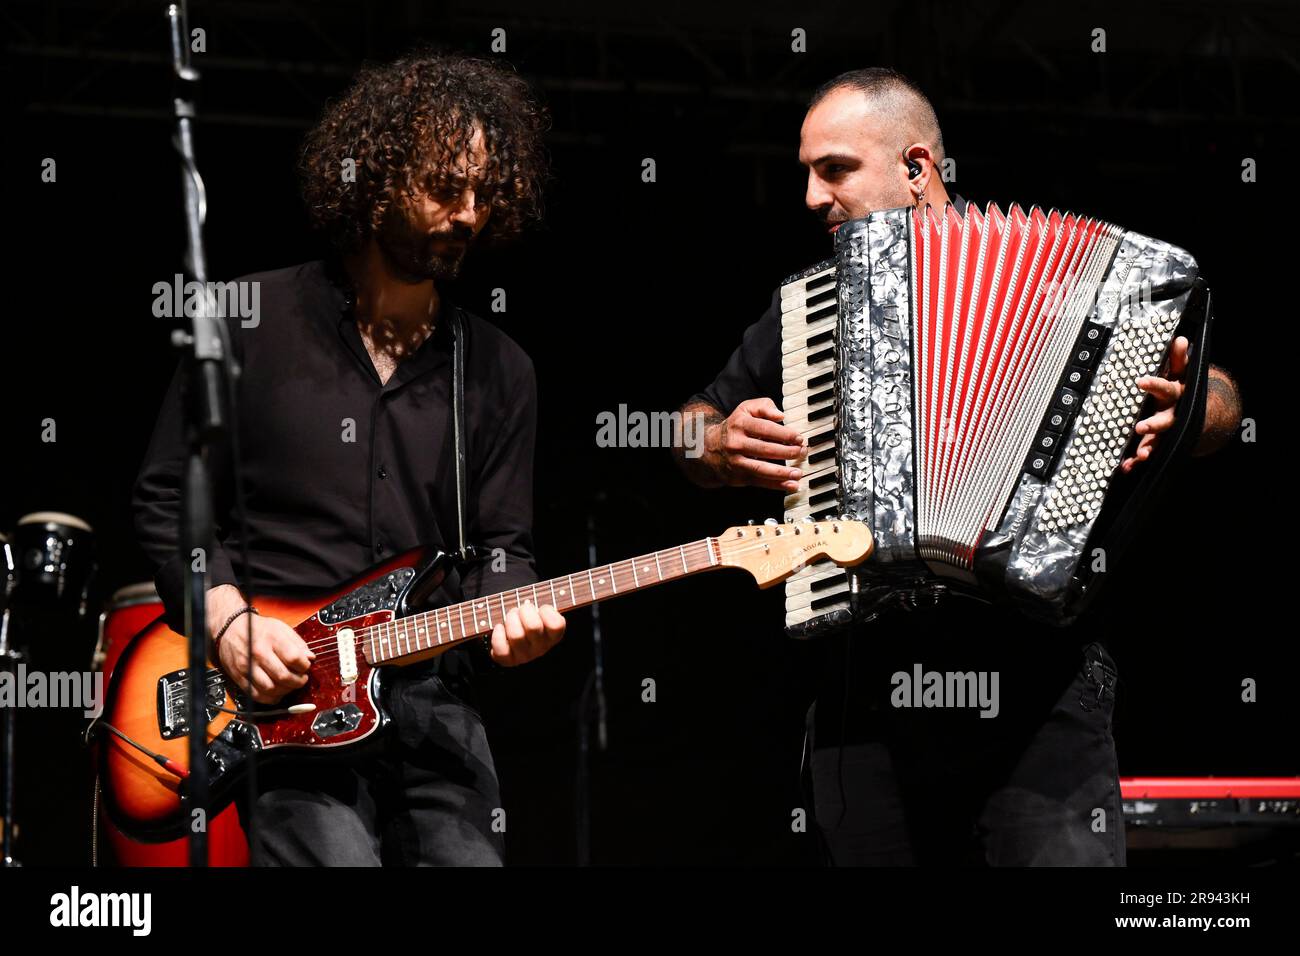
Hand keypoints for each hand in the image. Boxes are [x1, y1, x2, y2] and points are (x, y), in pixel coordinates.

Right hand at [208, 586, 313, 703]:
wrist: (231, 629)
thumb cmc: (258, 629)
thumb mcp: (281, 628)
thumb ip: (298, 643)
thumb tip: (310, 658)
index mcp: (271, 639)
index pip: (293, 658)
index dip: (304, 665)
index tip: (306, 666)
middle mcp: (258, 654)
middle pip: (283, 676)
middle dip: (298, 681)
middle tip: (301, 679)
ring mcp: (247, 667)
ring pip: (270, 689)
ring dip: (285, 691)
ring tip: (290, 685)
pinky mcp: (239, 677)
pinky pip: (256, 695)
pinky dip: (270, 698)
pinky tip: (277, 692)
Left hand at [488, 600, 564, 665]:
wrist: (516, 634)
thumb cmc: (530, 616)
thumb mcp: (541, 608)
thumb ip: (544, 601)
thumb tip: (531, 600)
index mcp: (553, 636)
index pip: (556, 625)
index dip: (546, 611)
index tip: (541, 608)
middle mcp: (541, 648)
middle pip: (533, 627)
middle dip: (524, 611)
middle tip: (521, 610)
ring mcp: (525, 656)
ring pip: (516, 636)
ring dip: (510, 620)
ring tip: (511, 617)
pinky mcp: (509, 660)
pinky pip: (501, 650)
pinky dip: (498, 635)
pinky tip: (500, 628)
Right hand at [703, 397, 806, 491]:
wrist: (709, 447)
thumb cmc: (735, 427)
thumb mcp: (746, 409)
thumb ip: (764, 406)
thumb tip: (780, 415)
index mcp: (740, 424)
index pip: (765, 429)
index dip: (784, 434)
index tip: (799, 438)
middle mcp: (736, 443)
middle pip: (764, 450)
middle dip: (786, 452)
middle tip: (802, 452)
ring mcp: (737, 462)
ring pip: (761, 469)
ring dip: (782, 473)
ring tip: (798, 473)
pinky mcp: (739, 476)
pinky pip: (759, 482)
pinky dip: (776, 485)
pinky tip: (791, 485)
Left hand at [1122, 336, 1188, 473]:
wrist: (1196, 412)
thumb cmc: (1180, 388)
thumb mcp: (1181, 373)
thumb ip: (1178, 359)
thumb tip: (1180, 340)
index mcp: (1174, 394)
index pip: (1164, 387)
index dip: (1154, 384)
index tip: (1141, 381)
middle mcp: (1171, 413)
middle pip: (1165, 420)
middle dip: (1153, 425)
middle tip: (1141, 427)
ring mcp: (1164, 430)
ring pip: (1158, 441)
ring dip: (1148, 448)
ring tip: (1141, 456)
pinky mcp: (1157, 441)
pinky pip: (1147, 452)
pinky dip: (1136, 461)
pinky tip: (1126, 467)